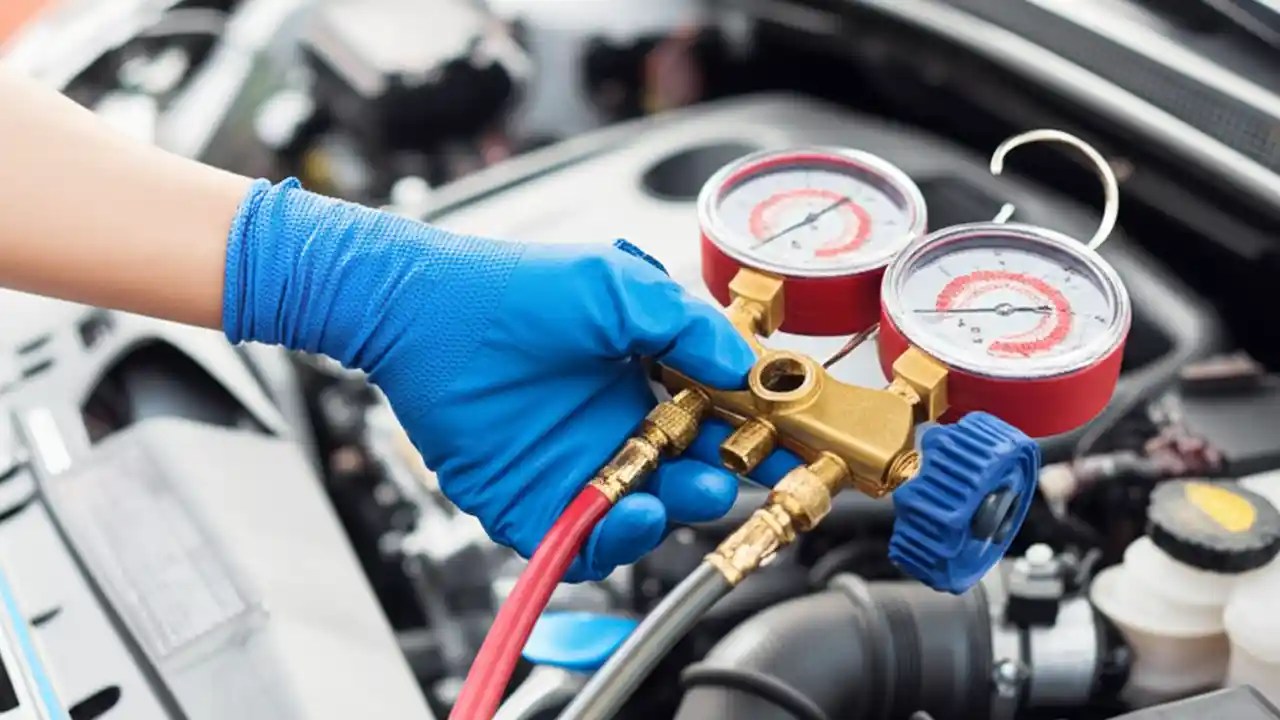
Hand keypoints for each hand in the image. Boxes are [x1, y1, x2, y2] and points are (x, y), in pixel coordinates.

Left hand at [222, 180, 799, 580]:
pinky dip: (614, 540)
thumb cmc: (514, 289)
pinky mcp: (533, 505)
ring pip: (645, 514)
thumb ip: (684, 322)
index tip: (786, 436)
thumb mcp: (616, 286)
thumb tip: (742, 364)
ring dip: (675, 511)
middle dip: (721, 477)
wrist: (422, 310)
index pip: (715, 416)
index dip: (752, 430)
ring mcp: (576, 468)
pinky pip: (584, 541)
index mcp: (644, 378)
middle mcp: (615, 427)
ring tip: (688, 493)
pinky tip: (630, 515)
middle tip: (736, 467)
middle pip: (688, 473)